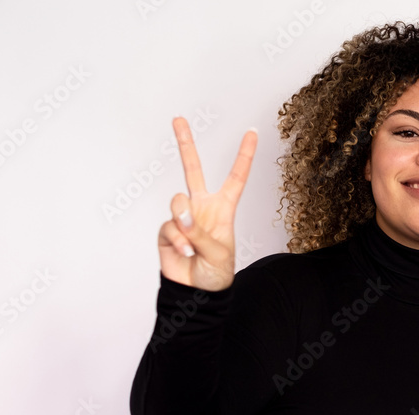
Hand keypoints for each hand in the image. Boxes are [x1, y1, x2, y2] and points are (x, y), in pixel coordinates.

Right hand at [158, 117, 257, 290]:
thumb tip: (180, 216)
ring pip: (177, 202)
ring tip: (192, 243)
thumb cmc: (217, 273)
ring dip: (184, 222)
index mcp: (223, 208)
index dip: (244, 155)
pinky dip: (177, 242)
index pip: (236, 177)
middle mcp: (201, 207)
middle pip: (193, 170)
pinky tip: (185, 254)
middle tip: (178, 119)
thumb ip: (200, 232)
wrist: (197, 291)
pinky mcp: (166, 230)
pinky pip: (169, 227)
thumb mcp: (219, 253)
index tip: (251, 132)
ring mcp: (182, 217)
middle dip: (185, 144)